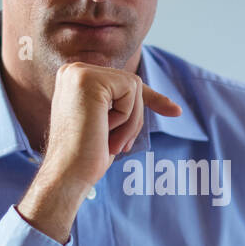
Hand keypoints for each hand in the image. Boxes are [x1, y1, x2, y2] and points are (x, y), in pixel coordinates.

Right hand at [16, 62, 181, 242]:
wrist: (68, 174)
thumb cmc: (87, 157)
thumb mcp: (110, 125)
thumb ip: (122, 105)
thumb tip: (168, 105)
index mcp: (74, 80)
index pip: (121, 83)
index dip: (150, 97)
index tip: (176, 112)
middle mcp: (73, 71)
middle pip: (130, 83)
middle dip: (133, 117)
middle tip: (114, 143)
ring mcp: (79, 73)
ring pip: (134, 87)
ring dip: (129, 121)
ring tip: (107, 139)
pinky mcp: (89, 80)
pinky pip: (130, 91)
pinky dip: (125, 117)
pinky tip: (104, 130)